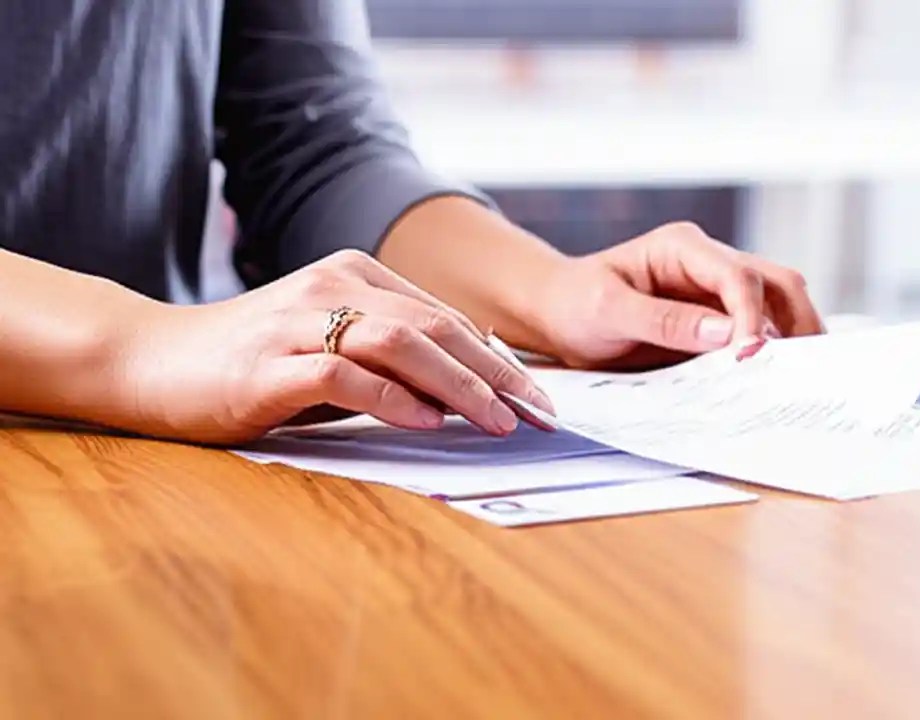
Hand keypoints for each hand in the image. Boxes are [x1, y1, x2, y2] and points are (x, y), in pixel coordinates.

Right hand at [118, 250, 554, 444]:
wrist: (149, 361)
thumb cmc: (250, 362)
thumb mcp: (328, 347)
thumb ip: (389, 359)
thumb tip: (468, 395)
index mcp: (353, 275)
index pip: (446, 318)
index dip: (499, 360)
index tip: (539, 400)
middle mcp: (332, 286)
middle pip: (437, 327)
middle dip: (498, 375)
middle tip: (540, 415)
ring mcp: (299, 321)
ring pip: (402, 343)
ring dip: (461, 385)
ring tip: (500, 422)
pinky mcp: (269, 365)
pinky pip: (345, 375)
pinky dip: (394, 398)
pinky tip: (429, 422)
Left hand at [534, 222, 823, 367]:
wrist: (557, 315)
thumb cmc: (574, 305)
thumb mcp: (608, 312)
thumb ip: (665, 320)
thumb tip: (725, 332)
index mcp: (682, 247)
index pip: (738, 276)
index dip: (752, 317)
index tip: (750, 356)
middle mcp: (708, 262)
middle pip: (776, 283)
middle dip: (795, 323)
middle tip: (798, 370)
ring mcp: (716, 291)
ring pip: (779, 304)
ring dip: (792, 338)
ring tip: (798, 378)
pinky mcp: (717, 319)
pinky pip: (759, 331)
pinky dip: (774, 353)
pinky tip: (774, 380)